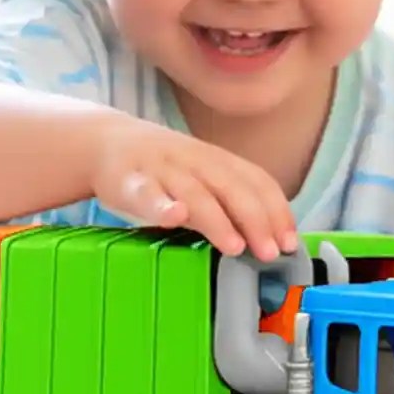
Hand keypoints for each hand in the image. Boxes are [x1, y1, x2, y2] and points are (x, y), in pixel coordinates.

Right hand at [91, 116, 297, 260]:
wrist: (105, 142)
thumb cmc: (163, 168)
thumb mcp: (203, 175)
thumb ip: (231, 200)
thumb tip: (271, 237)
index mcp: (218, 160)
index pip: (257, 182)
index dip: (277, 211)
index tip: (289, 241)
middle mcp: (195, 161)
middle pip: (233, 188)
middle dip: (256, 220)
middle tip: (270, 252)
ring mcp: (163, 170)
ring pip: (194, 194)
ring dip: (217, 220)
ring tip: (234, 246)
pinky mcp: (129, 182)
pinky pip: (147, 194)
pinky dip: (161, 206)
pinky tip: (174, 217)